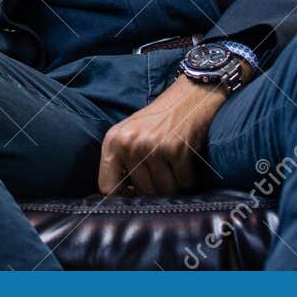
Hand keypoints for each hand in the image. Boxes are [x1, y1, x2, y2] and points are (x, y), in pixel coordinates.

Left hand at [97, 76, 227, 196]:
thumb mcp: (130, 135)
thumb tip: (122, 200)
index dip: (122, 199)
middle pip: (142, 192)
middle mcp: (129, 144)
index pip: (107, 187)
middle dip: (156, 190)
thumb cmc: (159, 119)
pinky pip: (184, 182)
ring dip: (175, 184)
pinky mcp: (175, 149)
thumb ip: (122, 163)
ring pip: (164, 190)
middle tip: (164, 173)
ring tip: (175, 165)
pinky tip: (186, 160)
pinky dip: (189, 177)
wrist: (190, 96)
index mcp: (113, 142)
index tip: (134, 199)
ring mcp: (152, 147)